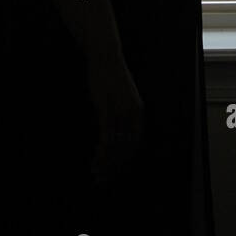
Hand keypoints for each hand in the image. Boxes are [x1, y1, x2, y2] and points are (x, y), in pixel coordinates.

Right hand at [84, 56, 145, 183]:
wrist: (106, 57)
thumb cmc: (111, 76)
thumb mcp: (122, 97)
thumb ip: (122, 114)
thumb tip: (117, 131)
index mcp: (138, 112)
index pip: (135, 143)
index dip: (125, 160)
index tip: (115, 171)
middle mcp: (133, 115)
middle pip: (126, 148)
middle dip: (115, 167)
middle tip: (104, 179)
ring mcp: (120, 112)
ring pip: (116, 146)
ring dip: (107, 163)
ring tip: (97, 174)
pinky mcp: (107, 110)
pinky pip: (107, 137)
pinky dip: (102, 152)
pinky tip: (96, 161)